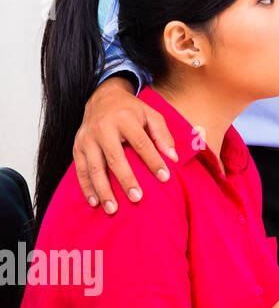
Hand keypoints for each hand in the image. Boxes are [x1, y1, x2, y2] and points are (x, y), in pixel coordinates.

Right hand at [73, 76, 178, 213]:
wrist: (102, 98)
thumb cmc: (132, 110)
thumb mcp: (151, 115)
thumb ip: (163, 135)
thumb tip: (173, 158)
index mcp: (125, 119)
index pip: (141, 143)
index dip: (153, 161)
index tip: (165, 178)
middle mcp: (103, 128)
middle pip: (115, 158)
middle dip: (126, 180)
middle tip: (136, 198)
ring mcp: (87, 138)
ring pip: (94, 168)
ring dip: (103, 190)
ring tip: (113, 209)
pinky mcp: (76, 147)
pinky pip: (80, 170)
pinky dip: (87, 187)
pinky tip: (95, 202)